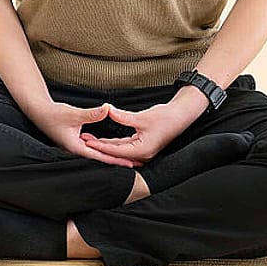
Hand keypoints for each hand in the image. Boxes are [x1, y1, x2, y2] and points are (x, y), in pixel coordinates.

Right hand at [29, 101, 141, 167]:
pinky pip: (93, 148)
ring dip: (112, 156)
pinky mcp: (76, 142)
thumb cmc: (53, 114)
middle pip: (101, 159)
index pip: (100, 157)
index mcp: (76, 147)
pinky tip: (113, 150)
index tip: (130, 164)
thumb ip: (91, 113)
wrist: (39, 112)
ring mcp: (76, 147)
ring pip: (97, 154)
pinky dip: (104, 149)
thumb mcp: (73, 113)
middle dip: (118, 161)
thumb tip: (107, 108)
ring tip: (129, 159)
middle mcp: (76, 150)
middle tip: (136, 164)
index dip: (116, 160)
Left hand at [80, 90, 208, 163]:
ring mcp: (144, 152)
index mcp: (142, 150)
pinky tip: (104, 140)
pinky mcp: (144, 146)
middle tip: (84, 140)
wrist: (182, 115)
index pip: (116, 150)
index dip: (101, 145)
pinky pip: (126, 147)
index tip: (87, 142)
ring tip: (91, 140)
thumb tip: (107, 111)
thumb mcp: (142, 117)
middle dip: (100, 147)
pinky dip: (115, 143)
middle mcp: (142, 155)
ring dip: (106, 145)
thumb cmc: (166, 117)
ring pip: (120, 150)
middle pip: (116, 153)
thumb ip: (123, 116)